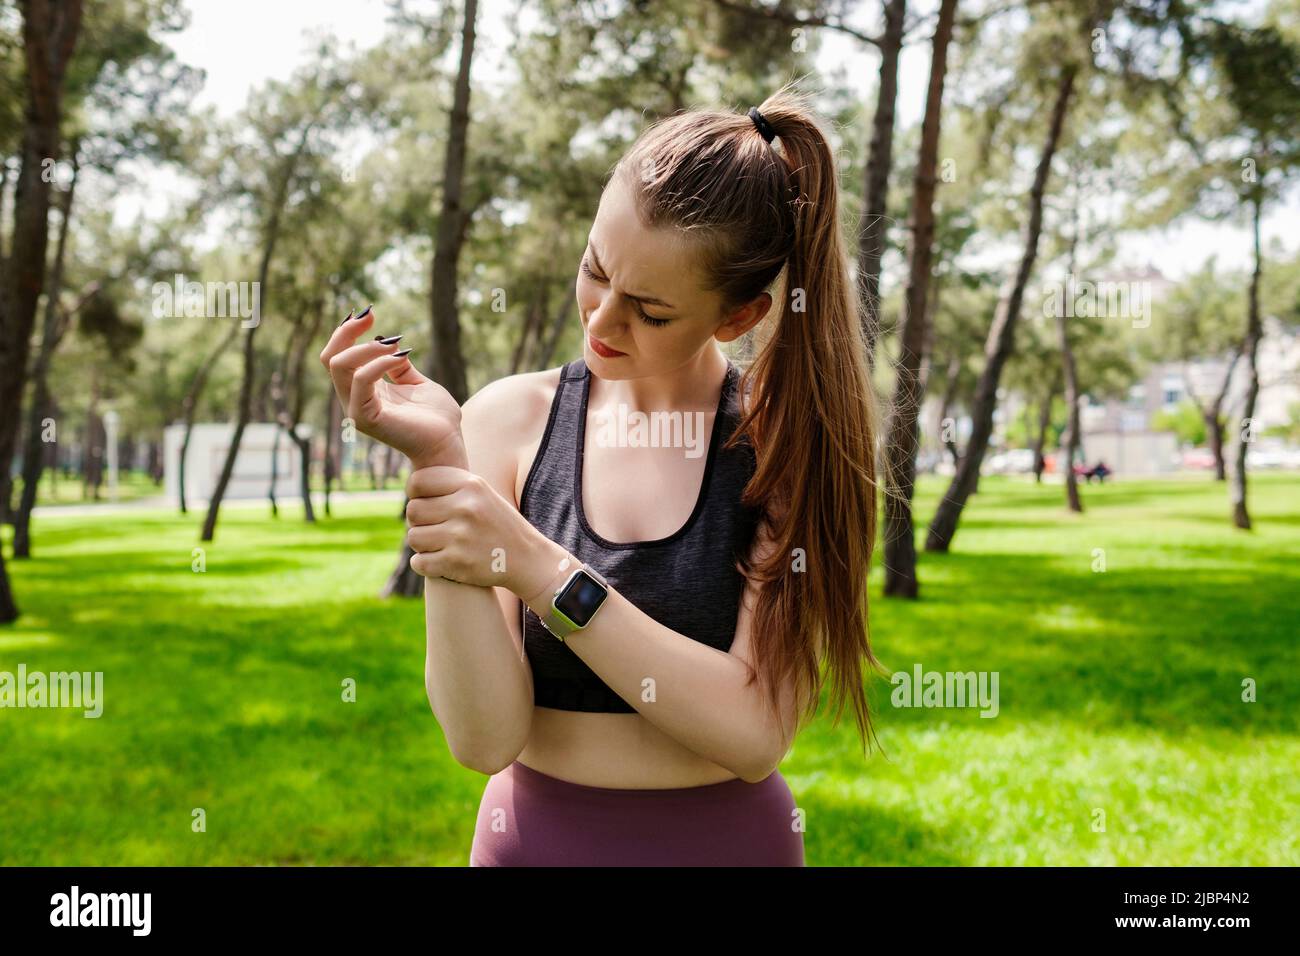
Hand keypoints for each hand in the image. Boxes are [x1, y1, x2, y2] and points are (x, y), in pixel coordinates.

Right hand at [318, 305, 465, 468]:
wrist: (448, 443)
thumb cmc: (436, 417)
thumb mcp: (416, 382)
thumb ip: (399, 365)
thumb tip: (389, 343)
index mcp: (363, 390)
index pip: (337, 357)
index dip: (346, 332)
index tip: (368, 313)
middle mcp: (354, 399)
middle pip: (330, 358)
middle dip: (347, 331)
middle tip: (372, 316)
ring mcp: (357, 410)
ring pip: (339, 366)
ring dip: (366, 347)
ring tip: (394, 345)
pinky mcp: (367, 419)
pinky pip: (361, 381)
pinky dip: (379, 363)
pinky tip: (400, 357)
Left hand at [404, 465, 569, 595]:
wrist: (526, 558)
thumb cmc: (497, 524)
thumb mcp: (481, 493)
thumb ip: (450, 485)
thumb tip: (410, 485)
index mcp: (471, 485)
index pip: (418, 482)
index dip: (416, 494)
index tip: (426, 503)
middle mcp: (466, 507)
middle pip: (413, 511)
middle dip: (419, 521)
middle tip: (434, 527)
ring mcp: (461, 536)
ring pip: (413, 537)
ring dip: (421, 544)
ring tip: (438, 544)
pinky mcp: (457, 563)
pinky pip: (419, 562)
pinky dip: (423, 564)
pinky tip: (438, 560)